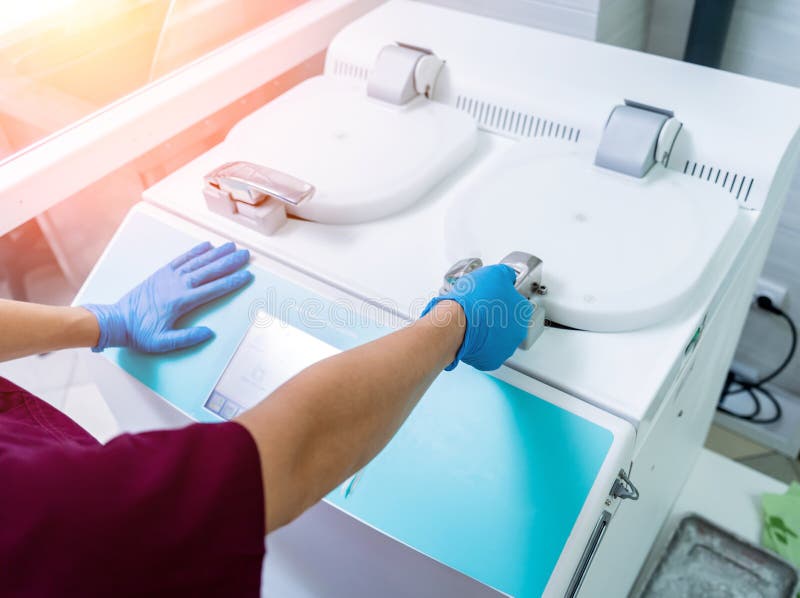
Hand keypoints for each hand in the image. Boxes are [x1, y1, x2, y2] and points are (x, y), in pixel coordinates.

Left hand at [83, 242, 252, 352]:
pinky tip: (206, 246)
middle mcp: (177, 285)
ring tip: (231, 246)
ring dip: (216, 253)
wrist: (117, 320)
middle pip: (209, 271)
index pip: (213, 289)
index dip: (232, 282)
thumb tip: (208, 333)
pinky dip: (195, 251)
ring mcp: (169, 277)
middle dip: (229, 262)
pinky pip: (182, 259)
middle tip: (245, 255)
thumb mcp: (162, 343)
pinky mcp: (162, 273)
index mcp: (181, 301)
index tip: (246, 276)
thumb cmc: (139, 333)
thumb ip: (186, 339)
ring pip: (198, 261)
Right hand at [421, 264, 530, 370]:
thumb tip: (508, 276)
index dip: (502, 298)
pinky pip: (487, 352)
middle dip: (496, 317)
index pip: (517, 302)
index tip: (491, 298)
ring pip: (498, 338)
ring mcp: (505, 348)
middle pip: (509, 322)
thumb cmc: (473, 300)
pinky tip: (471, 336)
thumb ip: (506, 274)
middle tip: (481, 309)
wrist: (455, 322)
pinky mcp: (491, 360)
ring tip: (473, 322)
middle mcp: (518, 332)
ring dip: (489, 332)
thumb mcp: (494, 272)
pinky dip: (479, 346)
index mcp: (522, 311)